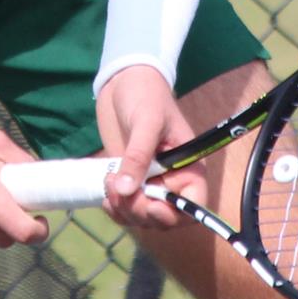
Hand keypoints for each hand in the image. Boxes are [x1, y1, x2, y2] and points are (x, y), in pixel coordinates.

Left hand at [95, 67, 196, 230]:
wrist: (124, 81)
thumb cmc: (146, 95)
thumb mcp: (146, 123)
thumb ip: (138, 156)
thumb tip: (127, 190)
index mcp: (188, 168)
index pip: (192, 205)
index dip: (174, 213)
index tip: (150, 205)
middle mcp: (171, 181)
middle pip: (163, 217)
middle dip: (139, 211)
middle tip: (118, 191)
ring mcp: (149, 183)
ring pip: (141, 216)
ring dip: (123, 209)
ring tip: (108, 184)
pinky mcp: (129, 181)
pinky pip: (125, 207)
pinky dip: (114, 206)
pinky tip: (104, 190)